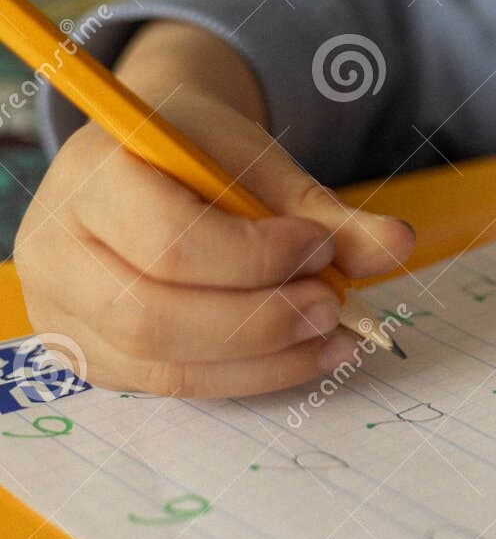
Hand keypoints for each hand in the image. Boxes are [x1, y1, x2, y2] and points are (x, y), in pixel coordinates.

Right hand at [13, 21, 415, 396]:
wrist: (151, 159)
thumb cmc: (204, 155)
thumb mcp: (262, 164)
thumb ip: (326, 211)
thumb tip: (398, 246)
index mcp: (91, 175)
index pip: (171, 242)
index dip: (258, 258)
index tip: (319, 247)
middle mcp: (54, 247)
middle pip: (154, 316)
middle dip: (261, 321)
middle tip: (332, 306)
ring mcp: (62, 310)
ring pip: (163, 364)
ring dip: (264, 359)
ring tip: (331, 334)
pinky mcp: (90, 353)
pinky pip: (171, 384)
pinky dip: (247, 375)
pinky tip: (303, 355)